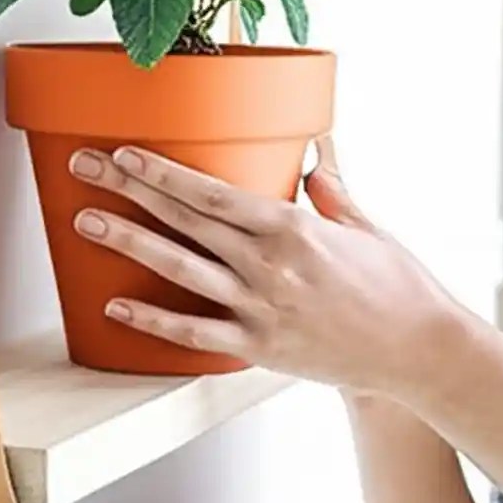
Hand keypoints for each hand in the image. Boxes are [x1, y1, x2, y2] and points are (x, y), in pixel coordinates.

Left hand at [66, 136, 468, 398]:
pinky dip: (152, 319)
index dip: (163, 170)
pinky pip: (194, 332)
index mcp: (294, 226)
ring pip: (180, 269)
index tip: (126, 152)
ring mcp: (261, 307)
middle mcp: (270, 263)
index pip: (213, 191)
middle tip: (85, 167)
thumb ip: (333, 190)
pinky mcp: (260, 347)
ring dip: (129, 242)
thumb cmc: (398, 285)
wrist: (418, 350)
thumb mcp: (367, 226)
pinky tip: (117, 304)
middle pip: (185, 220)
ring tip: (86, 221)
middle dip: (129, 190)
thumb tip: (316, 155)